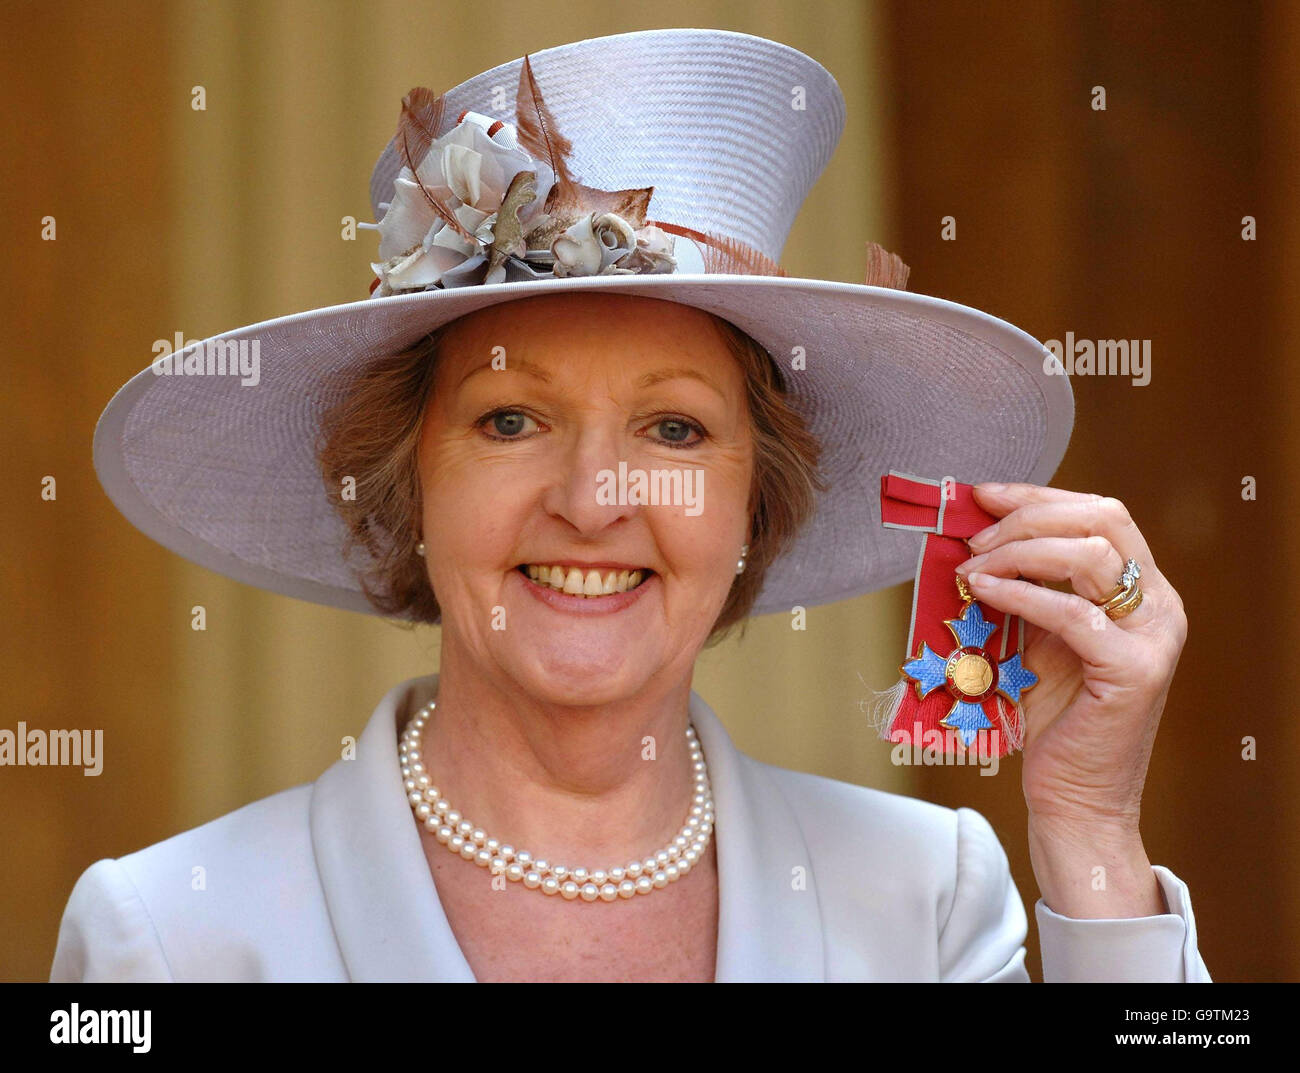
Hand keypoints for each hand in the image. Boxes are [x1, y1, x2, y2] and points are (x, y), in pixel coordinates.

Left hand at [954, 483, 1187, 915]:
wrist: (1074, 797)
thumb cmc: (1051, 717)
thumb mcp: (1035, 635)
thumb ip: (1022, 587)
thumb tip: (968, 539)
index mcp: (1141, 590)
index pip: (1098, 513)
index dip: (1037, 495)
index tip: (981, 494)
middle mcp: (1159, 605)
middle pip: (1102, 518)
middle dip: (1027, 515)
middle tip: (973, 534)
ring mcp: (1152, 637)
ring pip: (1089, 554)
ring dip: (1018, 550)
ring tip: (971, 566)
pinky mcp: (1133, 671)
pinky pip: (1071, 613)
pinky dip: (1019, 594)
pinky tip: (982, 591)